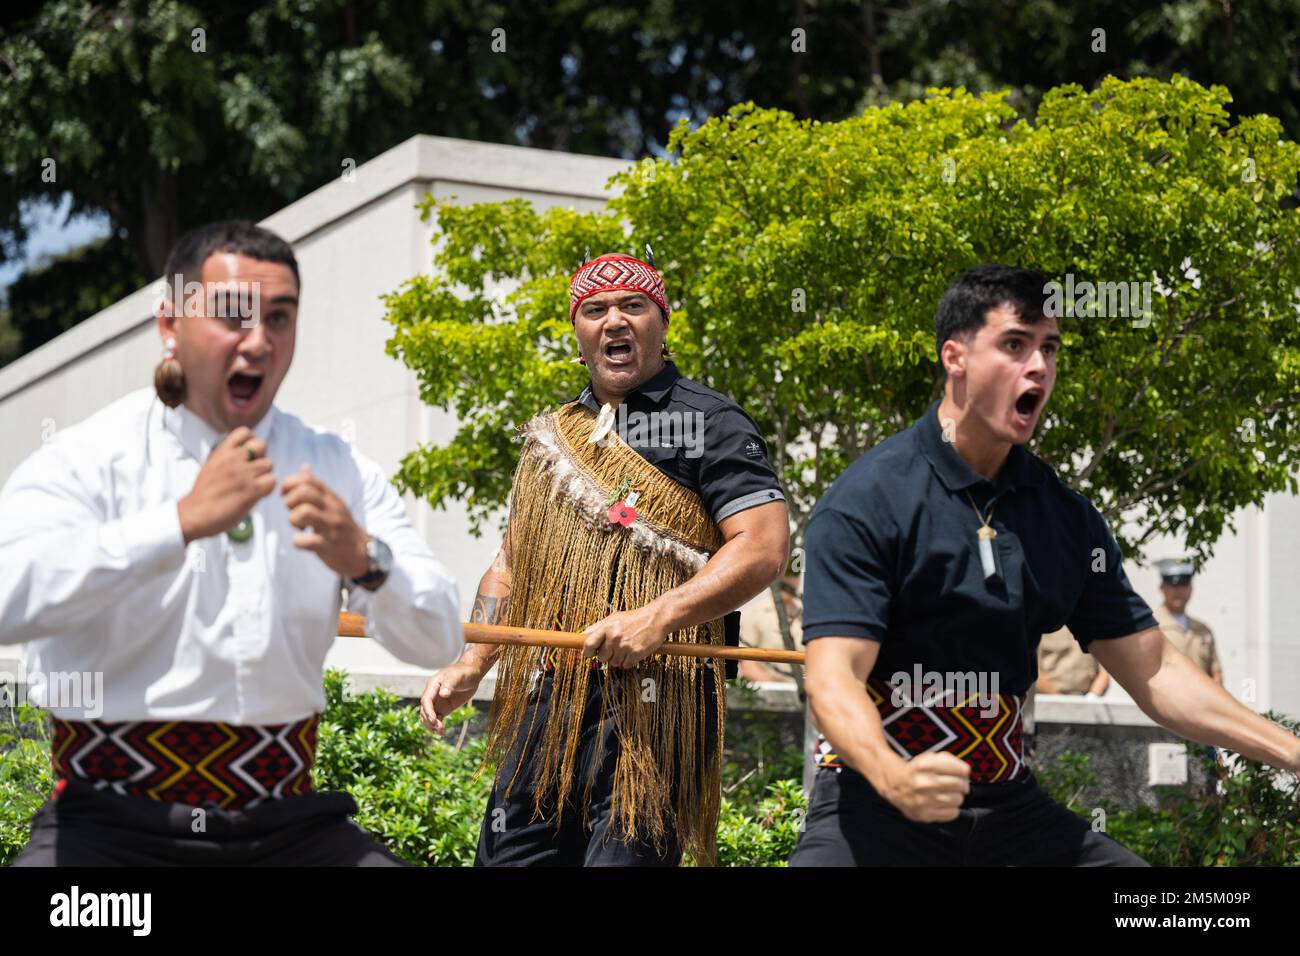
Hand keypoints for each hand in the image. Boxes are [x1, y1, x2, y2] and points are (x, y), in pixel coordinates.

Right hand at [177, 426, 275, 542]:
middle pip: (261, 445)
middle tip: (253, 472)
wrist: (194, 514)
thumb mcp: (211, 465)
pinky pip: (272, 481)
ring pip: (269, 464)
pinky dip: (268, 488)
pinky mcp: (251, 490)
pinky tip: (257, 494)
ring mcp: (243, 474)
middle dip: (260, 457)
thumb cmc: (204, 493)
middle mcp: (233, 459)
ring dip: (264, 475)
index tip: (247, 455)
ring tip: (253, 486)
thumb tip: (247, 452)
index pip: (245, 432)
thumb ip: (227, 456)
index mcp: (222, 451)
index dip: (250, 442)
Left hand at [280, 464, 367, 577]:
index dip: (289, 484)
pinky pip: (307, 541)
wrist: (362, 552)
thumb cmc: (342, 527)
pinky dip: (298, 541)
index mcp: (331, 497)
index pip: (307, 479)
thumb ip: (317, 487)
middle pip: (304, 492)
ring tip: (299, 526)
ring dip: (294, 519)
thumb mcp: (333, 503)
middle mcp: (332, 509)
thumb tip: (303, 468)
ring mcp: (331, 527)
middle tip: (292, 512)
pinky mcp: (329, 545)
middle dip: (290, 501)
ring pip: (304, 512)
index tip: (285, 495)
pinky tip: (301, 541)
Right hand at [419, 663, 482, 735]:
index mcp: (433, 685)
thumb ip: (450, 684)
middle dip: (429, 720)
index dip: (428, 711)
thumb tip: (443, 694)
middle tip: (439, 728)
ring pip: (428, 717)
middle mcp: (432, 695)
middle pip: (425, 710)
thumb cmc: (463, 672)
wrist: (471, 674)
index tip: (434, 720)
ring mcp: (437, 702)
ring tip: (440, 732)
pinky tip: (442, 733)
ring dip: (432, 725)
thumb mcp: (457, 677)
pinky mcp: (444, 708)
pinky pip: (437, 719)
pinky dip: (438, 726)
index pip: (426, 700)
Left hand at [581, 604, 670, 668]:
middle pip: (601, 657)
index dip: (587, 652)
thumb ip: (598, 627)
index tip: (589, 653)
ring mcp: (625, 646)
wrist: (656, 618)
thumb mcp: (614, 618)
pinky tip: (633, 651)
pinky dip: (629, 661)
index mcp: (607, 627)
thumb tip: (582, 636)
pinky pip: (626, 665)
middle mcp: (614, 637)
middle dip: (606, 655)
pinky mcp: (636, 654)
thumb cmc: (634, 618)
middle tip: (614, 647)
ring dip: (619, 658)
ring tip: (626, 647)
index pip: (588, 644)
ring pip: (613, 663)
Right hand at [877, 752, 970, 822]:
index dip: (964, 772)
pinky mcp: (925, 815)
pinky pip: (952, 813)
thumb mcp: (930, 758)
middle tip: (953, 784)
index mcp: (925, 765)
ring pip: (957, 800)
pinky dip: (952, 809)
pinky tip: (943, 803)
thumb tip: (966, 775)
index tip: (960, 773)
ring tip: (947, 794)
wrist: (895, 786)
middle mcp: (924, 783)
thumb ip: (951, 761)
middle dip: (960, 784)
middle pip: (960, 785)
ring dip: (956, 797)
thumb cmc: (918, 771)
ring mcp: (924, 801)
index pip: (961, 770)